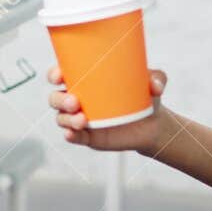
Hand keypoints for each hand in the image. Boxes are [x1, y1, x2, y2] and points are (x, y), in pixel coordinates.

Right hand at [46, 65, 169, 153]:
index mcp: (85, 80)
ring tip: (83, 120)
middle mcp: (78, 98)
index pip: (60, 74)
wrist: (152, 124)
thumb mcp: (152, 81)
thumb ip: (157, 78)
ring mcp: (80, 118)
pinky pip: (72, 136)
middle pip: (56, 98)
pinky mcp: (87, 136)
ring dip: (66, 119)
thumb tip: (155, 86)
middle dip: (59, 99)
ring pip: (61, 117)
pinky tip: (72, 134)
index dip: (54, 74)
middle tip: (75, 102)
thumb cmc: (144, 95)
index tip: (59, 75)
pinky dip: (69, 135)